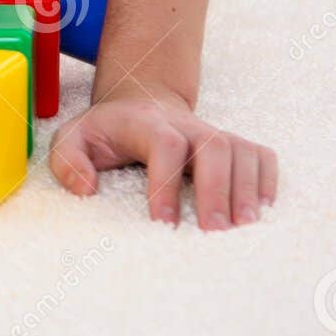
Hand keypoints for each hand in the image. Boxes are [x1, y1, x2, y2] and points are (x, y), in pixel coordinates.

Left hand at [49, 83, 277, 229]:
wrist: (138, 104)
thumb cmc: (105, 131)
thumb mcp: (72, 137)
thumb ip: (67, 160)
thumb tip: (86, 189)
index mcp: (146, 124)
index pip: (164, 146)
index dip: (166, 182)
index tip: (164, 223)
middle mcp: (187, 125)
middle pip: (214, 147)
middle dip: (217, 189)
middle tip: (214, 232)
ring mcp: (213, 132)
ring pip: (242, 151)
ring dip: (247, 190)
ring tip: (243, 229)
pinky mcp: (233, 143)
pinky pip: (261, 156)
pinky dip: (267, 180)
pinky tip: (261, 211)